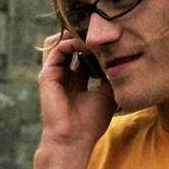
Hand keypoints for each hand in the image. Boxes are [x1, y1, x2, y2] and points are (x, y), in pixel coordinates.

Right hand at [36, 31, 116, 152]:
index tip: (111, 36)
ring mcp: (53, 73)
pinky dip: (72, 42)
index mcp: (74, 79)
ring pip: (61, 42)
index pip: (82, 53)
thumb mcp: (107, 95)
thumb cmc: (90, 124)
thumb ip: (109, 76)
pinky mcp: (47, 75)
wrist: (74, 139)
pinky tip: (88, 42)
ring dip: (77, 34)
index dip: (95, 43)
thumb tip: (120, 60)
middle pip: (69, 44)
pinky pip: (58, 49)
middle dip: (84, 34)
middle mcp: (62, 74)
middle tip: (102, 28)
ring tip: (95, 32)